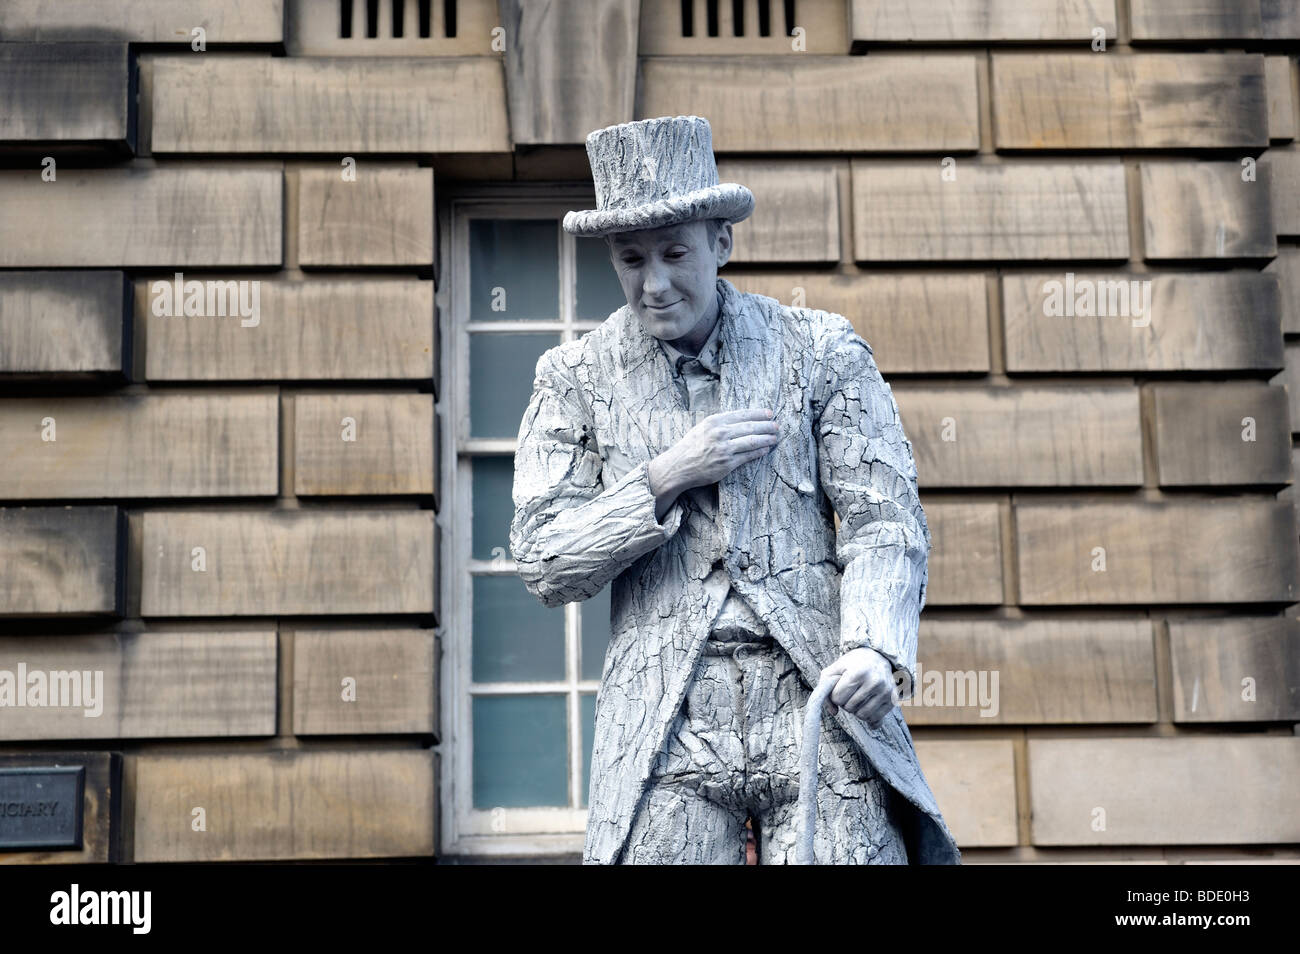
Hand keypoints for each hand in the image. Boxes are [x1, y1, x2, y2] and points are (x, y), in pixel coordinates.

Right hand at [647, 409, 779, 509]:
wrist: (678, 466)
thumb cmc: (690, 447)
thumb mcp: (702, 428)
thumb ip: (720, 423)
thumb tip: (741, 420)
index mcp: (714, 421)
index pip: (742, 414)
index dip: (758, 413)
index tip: (769, 413)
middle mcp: (720, 433)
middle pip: (751, 427)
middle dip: (767, 426)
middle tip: (777, 426)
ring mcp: (724, 449)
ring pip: (752, 441)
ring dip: (767, 439)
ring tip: (775, 437)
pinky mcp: (726, 464)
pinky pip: (748, 456)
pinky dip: (759, 452)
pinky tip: (766, 449)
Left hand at [821, 647, 896, 727]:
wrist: (878, 656)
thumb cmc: (854, 663)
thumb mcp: (836, 668)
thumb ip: (825, 687)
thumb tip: (833, 712)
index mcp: (858, 672)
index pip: (837, 698)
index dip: (835, 695)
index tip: (841, 687)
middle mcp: (874, 682)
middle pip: (849, 707)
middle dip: (845, 702)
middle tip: (851, 691)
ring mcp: (885, 691)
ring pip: (862, 715)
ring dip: (856, 709)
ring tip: (858, 696)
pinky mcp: (892, 699)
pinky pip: (875, 718)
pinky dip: (868, 715)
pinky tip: (867, 704)